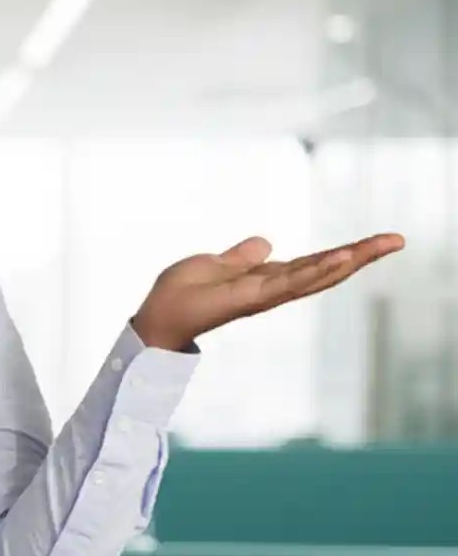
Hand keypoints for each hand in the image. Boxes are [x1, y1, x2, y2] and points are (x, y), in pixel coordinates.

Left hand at [132, 233, 405, 350]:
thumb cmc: (179, 294)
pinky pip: (291, 282)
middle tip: (398, 239)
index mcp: (265, 279)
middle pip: (324, 269)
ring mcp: (266, 295)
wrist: (157, 316)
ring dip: (348, 260)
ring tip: (378, 245)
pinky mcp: (254, 298)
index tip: (377, 241)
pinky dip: (316, 270)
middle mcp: (272, 289)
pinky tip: (340, 257)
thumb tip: (266, 243)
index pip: (312, 263)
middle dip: (361, 255)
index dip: (344, 252)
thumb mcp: (214, 263)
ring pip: (315, 276)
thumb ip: (241, 256)